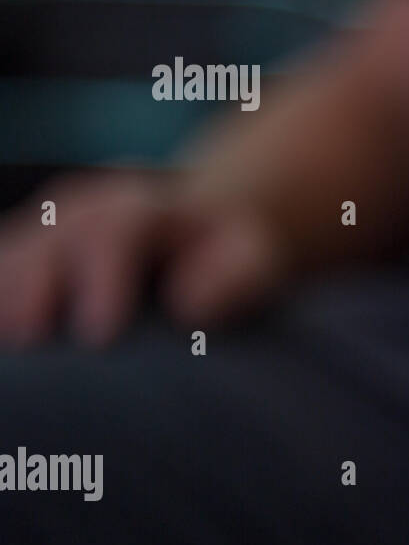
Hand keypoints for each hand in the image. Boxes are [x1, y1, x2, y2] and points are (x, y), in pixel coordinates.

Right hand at [0, 170, 287, 347]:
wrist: (202, 225)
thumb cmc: (228, 255)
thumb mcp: (249, 259)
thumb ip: (231, 277)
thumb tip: (190, 304)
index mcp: (144, 207)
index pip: (117, 231)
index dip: (105, 278)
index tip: (101, 333)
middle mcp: (87, 208)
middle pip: (54, 238)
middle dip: (38, 284)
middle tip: (30, 334)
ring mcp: (52, 227)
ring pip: (20, 249)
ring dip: (6, 289)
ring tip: (4, 337)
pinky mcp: (32, 251)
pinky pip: (7, 264)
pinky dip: (0, 290)